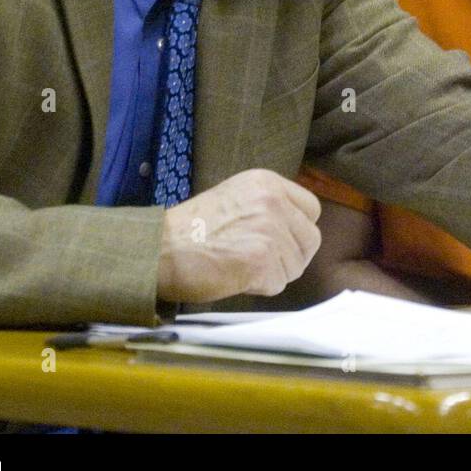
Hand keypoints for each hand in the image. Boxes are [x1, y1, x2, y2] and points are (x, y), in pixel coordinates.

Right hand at [156, 168, 321, 303]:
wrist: (159, 249)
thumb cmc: (191, 230)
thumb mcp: (236, 198)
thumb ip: (268, 207)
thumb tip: (296, 229)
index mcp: (267, 183)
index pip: (312, 209)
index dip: (297, 230)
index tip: (279, 240)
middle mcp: (273, 201)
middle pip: (310, 239)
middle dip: (290, 256)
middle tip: (260, 261)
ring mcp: (270, 230)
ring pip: (296, 265)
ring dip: (273, 273)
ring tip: (240, 266)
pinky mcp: (262, 259)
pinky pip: (278, 283)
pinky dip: (259, 287)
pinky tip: (235, 276)